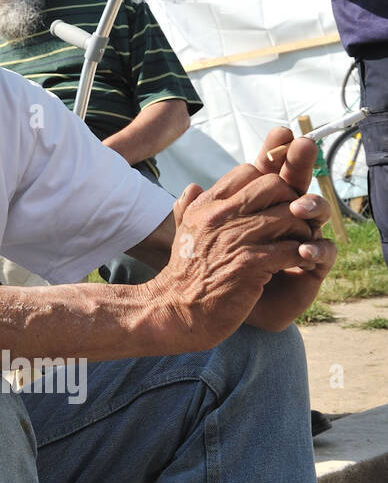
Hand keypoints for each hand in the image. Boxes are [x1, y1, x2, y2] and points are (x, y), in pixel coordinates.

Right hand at [148, 129, 333, 348]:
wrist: (177, 310)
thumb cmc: (185, 273)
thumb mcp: (182, 233)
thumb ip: (187, 206)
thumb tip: (194, 185)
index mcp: (206, 205)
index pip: (249, 171)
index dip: (270, 185)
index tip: (275, 206)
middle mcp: (219, 216)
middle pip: (275, 186)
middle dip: (293, 203)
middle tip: (294, 224)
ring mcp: (235, 239)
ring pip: (291, 216)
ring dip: (303, 232)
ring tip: (300, 246)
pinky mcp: (251, 264)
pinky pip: (294, 249)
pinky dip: (305, 256)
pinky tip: (300, 265)